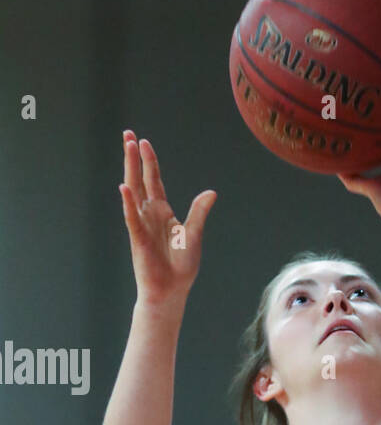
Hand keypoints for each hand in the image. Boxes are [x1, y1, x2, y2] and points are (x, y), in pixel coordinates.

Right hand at [119, 130, 216, 303]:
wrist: (172, 290)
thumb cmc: (181, 266)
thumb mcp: (194, 234)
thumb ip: (199, 212)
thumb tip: (211, 193)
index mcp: (162, 212)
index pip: (153, 180)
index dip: (149, 161)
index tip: (143, 141)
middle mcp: (148, 214)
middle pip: (140, 179)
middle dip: (134, 157)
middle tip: (128, 134)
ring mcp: (141, 224)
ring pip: (133, 191)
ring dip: (130, 169)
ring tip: (127, 147)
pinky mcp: (139, 238)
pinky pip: (132, 217)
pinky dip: (128, 203)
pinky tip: (124, 187)